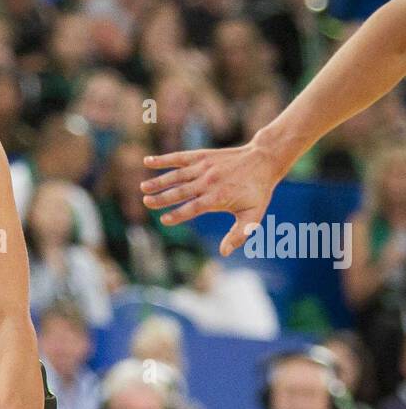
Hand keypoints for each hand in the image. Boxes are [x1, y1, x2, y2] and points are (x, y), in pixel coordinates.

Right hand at [141, 140, 280, 256]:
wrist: (264, 160)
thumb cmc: (258, 191)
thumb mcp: (253, 215)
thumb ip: (239, 234)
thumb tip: (224, 252)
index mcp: (218, 197)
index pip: (192, 208)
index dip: (177, 214)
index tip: (163, 220)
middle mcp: (208, 182)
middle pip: (181, 191)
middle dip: (162, 198)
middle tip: (146, 203)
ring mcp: (204, 167)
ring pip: (177, 176)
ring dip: (159, 181)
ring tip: (144, 188)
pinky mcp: (202, 156)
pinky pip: (180, 158)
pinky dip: (164, 160)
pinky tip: (148, 161)